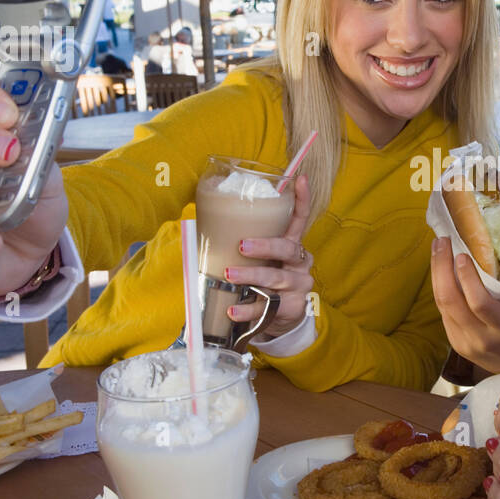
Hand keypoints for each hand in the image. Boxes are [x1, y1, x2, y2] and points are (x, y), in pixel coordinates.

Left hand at [225, 175, 313, 339]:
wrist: (278, 319)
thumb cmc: (263, 281)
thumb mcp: (258, 261)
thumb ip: (241, 244)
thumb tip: (197, 226)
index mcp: (291, 244)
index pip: (300, 218)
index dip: (302, 199)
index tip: (300, 179)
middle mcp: (299, 262)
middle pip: (288, 248)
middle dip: (265, 246)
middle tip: (242, 245)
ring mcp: (299, 285)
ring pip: (276, 278)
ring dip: (251, 276)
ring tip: (230, 275)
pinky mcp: (293, 307)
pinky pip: (268, 307)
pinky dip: (247, 310)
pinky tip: (232, 310)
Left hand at [429, 237, 499, 373]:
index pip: (479, 303)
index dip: (468, 278)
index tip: (463, 255)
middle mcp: (481, 338)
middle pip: (452, 301)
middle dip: (442, 267)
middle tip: (442, 241)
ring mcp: (464, 342)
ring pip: (442, 305)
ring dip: (436, 274)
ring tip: (437, 249)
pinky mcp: (454, 343)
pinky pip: (443, 312)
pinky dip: (440, 288)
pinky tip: (441, 271)